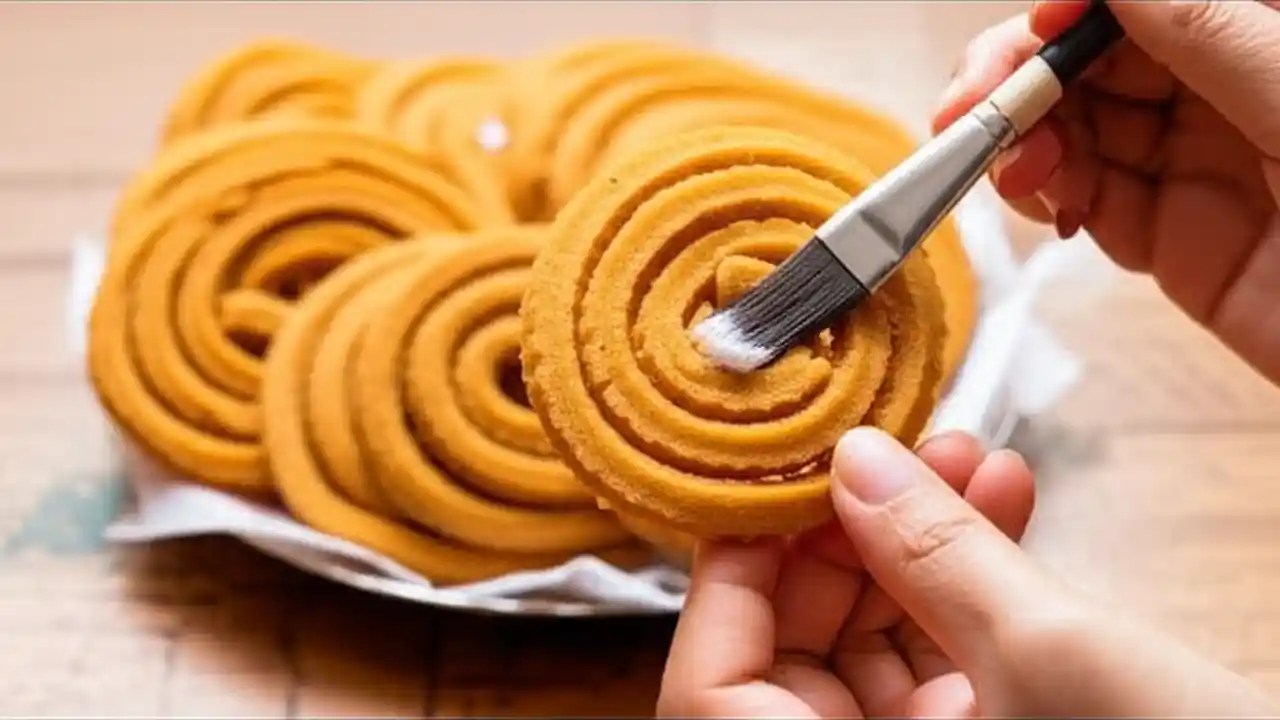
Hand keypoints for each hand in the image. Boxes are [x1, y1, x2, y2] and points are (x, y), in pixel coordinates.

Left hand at [657, 428, 1275, 717]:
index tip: (775, 478)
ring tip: (966, 458)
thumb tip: (855, 463)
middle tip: (890, 453)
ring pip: (872, 645)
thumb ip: (937, 554)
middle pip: (791, 650)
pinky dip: (963, 584)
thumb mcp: (1050, 659)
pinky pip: (941, 660)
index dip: (732, 574)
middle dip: (848, 534)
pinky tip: (998, 505)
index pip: (710, 689)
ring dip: (916, 542)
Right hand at [935, 0, 1279, 383]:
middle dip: (1028, 76)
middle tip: (975, 106)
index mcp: (1267, 39)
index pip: (1147, 3)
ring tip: (1011, 163)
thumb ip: (1206, 28)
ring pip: (1081, 128)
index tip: (1036, 34)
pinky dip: (1049, 195)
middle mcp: (1228, 91)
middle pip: (1098, 60)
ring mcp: (1196, 163)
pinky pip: (1091, 200)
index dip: (1077, 12)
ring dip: (1027, 139)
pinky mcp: (1171, 237)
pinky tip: (1038, 197)